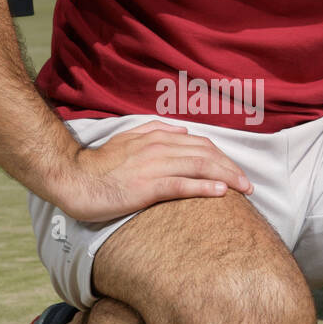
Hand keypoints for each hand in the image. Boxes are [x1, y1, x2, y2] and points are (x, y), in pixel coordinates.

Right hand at [61, 121, 253, 223]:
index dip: (222, 157)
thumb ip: (155, 130)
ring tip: (244, 189)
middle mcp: (159, 148)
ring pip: (200, 167)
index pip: (199, 144)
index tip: (235, 170)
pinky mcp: (147, 187)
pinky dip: (204, 187)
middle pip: (206, 155)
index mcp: (156, 137)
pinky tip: (221, 193)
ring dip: (226, 177)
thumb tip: (181, 131)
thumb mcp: (127, 138)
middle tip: (248, 184)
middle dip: (231, 168)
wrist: (74, 178)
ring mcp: (154, 167)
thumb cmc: (100, 164)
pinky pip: (182, 185)